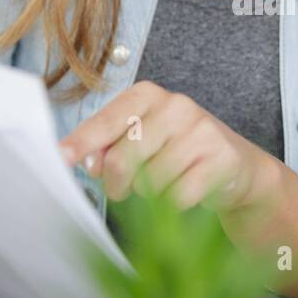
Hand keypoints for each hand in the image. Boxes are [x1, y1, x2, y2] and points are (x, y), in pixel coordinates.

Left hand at [59, 82, 279, 213]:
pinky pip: (177, 196)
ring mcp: (200, 130)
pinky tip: (187, 190)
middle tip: (122, 190)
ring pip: (150, 181)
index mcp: (148, 95)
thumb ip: (109, 147)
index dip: (82, 143)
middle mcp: (175, 106)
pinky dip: (175, 203)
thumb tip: (87, 163)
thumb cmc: (177, 152)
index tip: (60, 159)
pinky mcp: (220, 159)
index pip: (107, 121)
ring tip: (165, 183)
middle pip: (124, 158)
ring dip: (150, 194)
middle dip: (117, 183)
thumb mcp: (141, 141)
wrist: (236, 167)